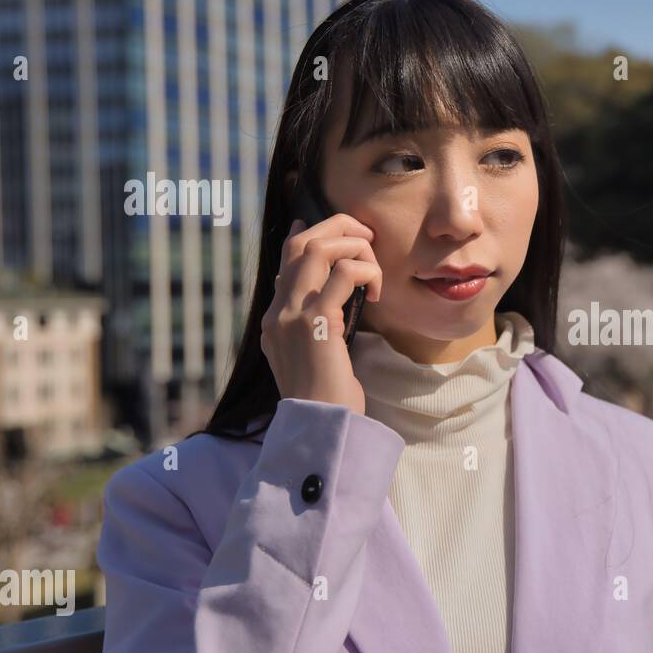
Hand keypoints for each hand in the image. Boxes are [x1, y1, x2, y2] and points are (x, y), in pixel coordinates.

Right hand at [260, 215, 382, 413]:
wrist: (321, 428)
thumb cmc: (328, 400)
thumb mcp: (316, 358)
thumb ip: (316, 327)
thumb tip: (332, 300)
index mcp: (274, 320)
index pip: (285, 261)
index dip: (305, 234)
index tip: (321, 224)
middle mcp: (277, 313)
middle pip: (300, 243)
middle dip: (337, 228)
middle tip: (366, 236)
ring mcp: (291, 316)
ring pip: (318, 249)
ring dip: (355, 247)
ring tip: (374, 268)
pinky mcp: (316, 323)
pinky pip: (344, 274)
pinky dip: (366, 271)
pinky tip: (377, 293)